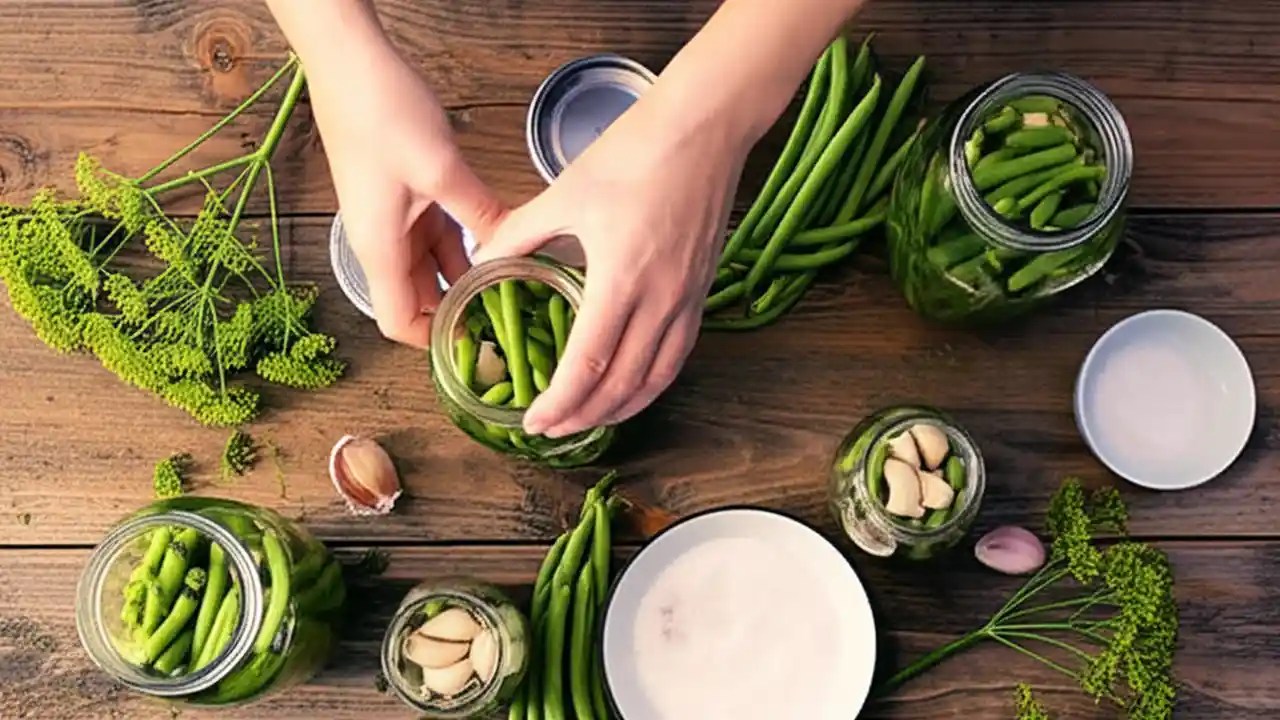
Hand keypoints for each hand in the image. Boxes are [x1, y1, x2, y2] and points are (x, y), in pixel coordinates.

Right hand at [307, 47, 504, 346]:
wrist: (348, 61)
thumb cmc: (378, 110)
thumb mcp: (441, 168)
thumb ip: (480, 213)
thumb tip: (514, 247)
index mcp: (379, 248)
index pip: (398, 322)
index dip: (433, 341)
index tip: (477, 345)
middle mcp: (382, 241)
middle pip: (419, 299)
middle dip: (460, 312)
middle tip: (511, 319)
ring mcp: (393, 218)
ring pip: (433, 268)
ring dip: (467, 277)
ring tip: (514, 286)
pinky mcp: (406, 195)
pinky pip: (438, 235)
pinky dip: (466, 244)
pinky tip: (501, 242)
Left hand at [474, 93, 751, 437]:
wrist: (704, 128)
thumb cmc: (636, 152)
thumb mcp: (565, 193)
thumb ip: (520, 234)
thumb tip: (484, 261)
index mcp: (621, 280)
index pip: (586, 366)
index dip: (558, 403)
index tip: (533, 420)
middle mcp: (660, 301)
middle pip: (620, 385)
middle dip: (582, 416)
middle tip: (551, 430)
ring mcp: (687, 299)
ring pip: (654, 379)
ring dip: (619, 409)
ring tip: (588, 420)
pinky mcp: (701, 292)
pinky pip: (677, 356)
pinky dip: (651, 383)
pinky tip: (632, 386)